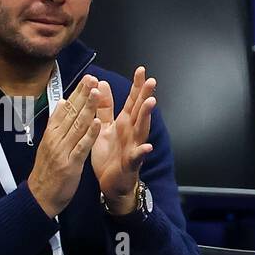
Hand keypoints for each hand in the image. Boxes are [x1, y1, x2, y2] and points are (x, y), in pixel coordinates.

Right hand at [26, 75, 101, 217]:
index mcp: (52, 133)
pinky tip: (98, 123)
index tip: (88, 78)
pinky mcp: (70, 164)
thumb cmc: (48, 171)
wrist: (40, 197)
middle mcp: (56, 138)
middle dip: (83, 94)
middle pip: (71, 113)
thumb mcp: (49, 144)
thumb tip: (62, 103)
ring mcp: (62, 151)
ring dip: (87, 109)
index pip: (65, 108)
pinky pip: (81, 147)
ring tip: (96, 93)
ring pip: (76, 126)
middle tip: (93, 78)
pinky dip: (89, 135)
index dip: (77, 93)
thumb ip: (57, 124)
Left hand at [92, 66, 156, 214]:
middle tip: (151, 81)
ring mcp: (133, 147)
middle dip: (146, 96)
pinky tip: (146, 146)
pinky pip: (137, 156)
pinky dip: (142, 151)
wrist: (111, 183)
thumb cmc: (109, 156)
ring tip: (151, 104)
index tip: (141, 70)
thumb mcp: (104, 127)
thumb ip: (105, 107)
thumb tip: (103, 84)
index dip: (137, 86)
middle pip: (140, 111)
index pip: (133, 101)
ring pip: (141, 129)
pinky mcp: (130, 163)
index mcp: (124, 123)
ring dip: (146, 117)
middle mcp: (132, 133)